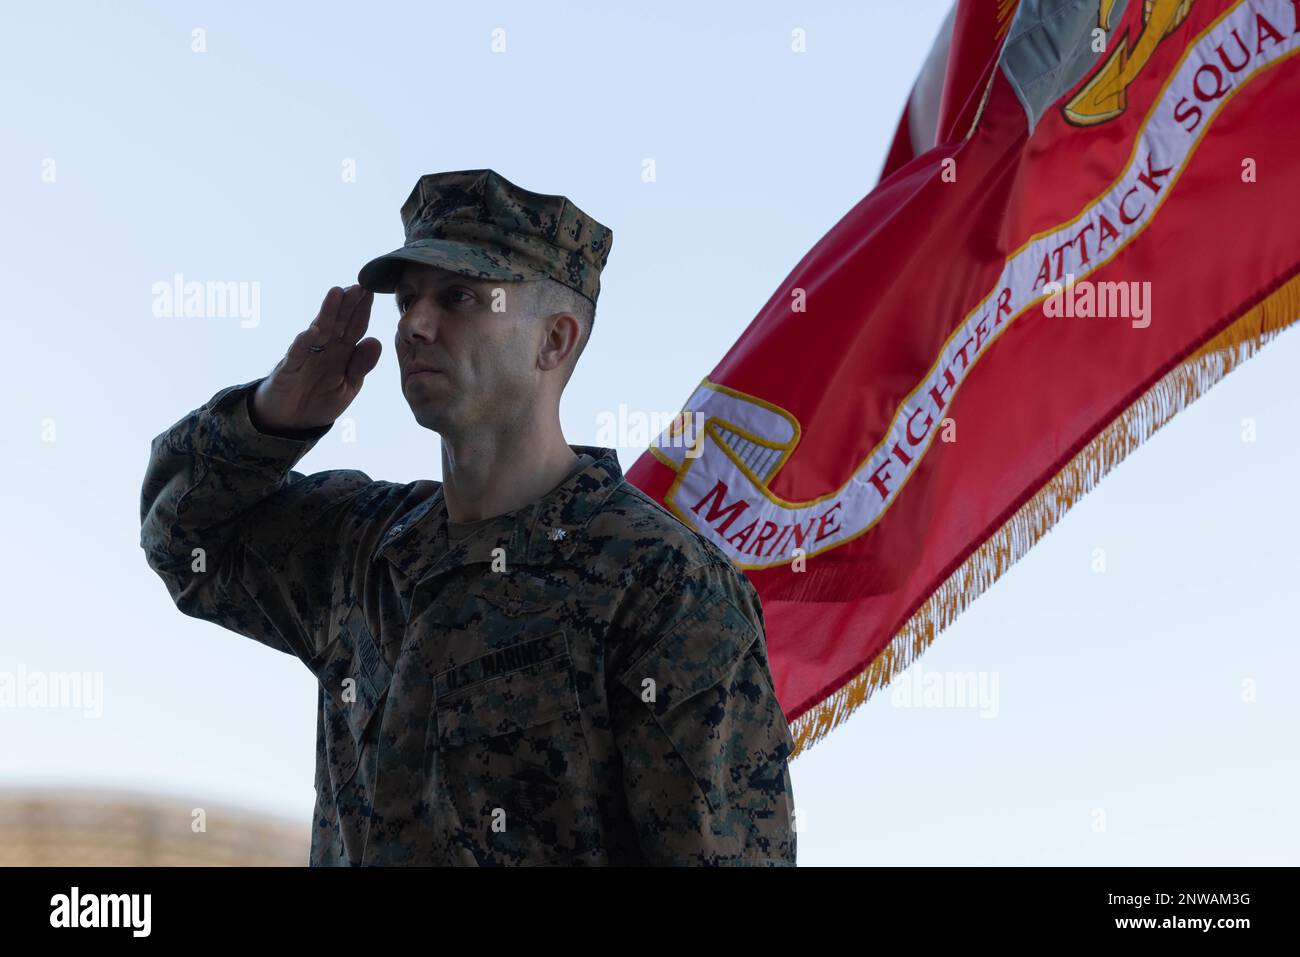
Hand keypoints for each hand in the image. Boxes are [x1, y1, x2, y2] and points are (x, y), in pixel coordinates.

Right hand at [250, 285, 381, 433]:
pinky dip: (304, 342)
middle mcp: (324, 349)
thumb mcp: (348, 386)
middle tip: (360, 285)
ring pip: (318, 330)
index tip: (371, 292)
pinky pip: (296, 353)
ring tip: (338, 293)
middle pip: (338, 322)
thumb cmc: (319, 400)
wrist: (290, 422)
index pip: (354, 328)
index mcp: (341, 353)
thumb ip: (361, 366)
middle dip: (348, 304)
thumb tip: (377, 340)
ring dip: (328, 312)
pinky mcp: (288, 369)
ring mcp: (306, 356)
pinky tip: (314, 330)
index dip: (362, 311)